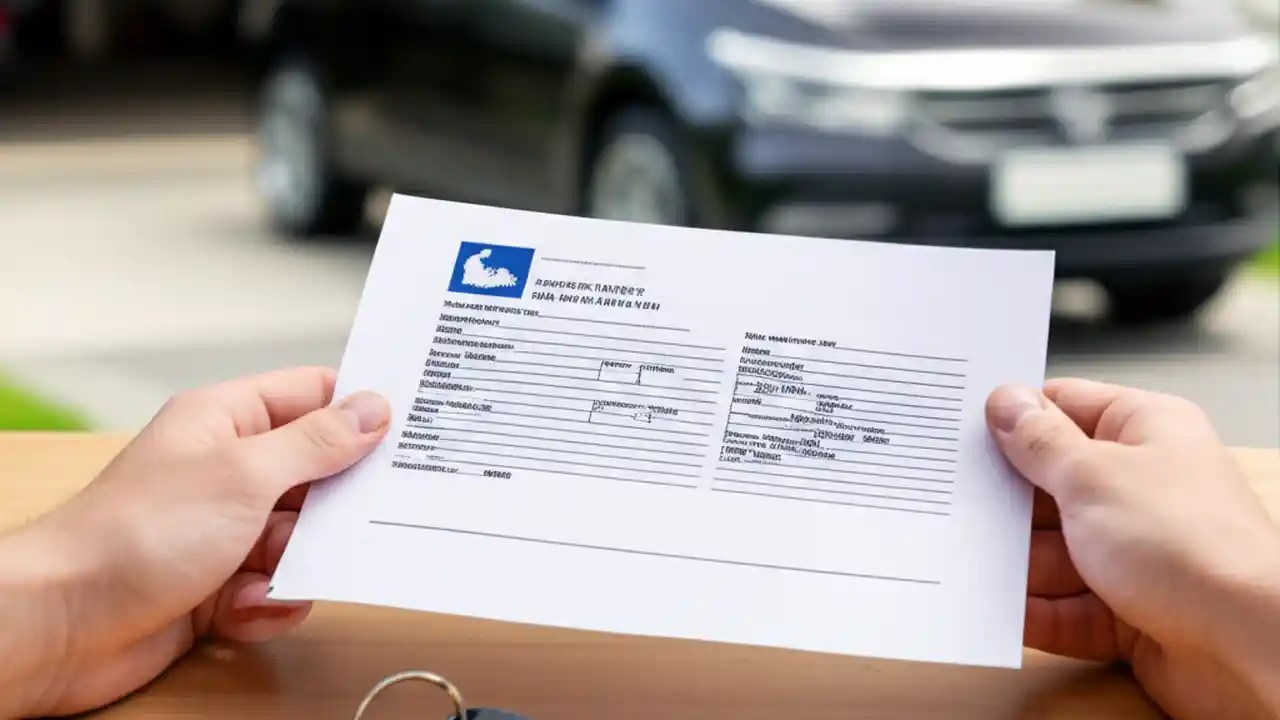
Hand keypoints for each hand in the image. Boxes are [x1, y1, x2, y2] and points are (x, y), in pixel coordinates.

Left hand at [0, 367, 389, 716]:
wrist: (66, 624)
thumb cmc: (135, 534)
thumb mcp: (245, 473)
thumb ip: (317, 442)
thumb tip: (371, 410)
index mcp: (228, 420)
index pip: (313, 396)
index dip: (360, 409)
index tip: (410, 427)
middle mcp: (230, 469)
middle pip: (318, 475)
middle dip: (335, 506)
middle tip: (358, 517)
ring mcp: (226, 527)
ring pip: (304, 538)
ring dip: (296, 562)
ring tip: (265, 570)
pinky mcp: (221, 581)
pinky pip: (280, 586)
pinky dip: (268, 601)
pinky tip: (237, 606)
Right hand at [988, 379, 1279, 719]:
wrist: (1251, 648)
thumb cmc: (1195, 548)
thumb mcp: (1093, 477)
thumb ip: (1040, 442)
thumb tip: (1007, 402)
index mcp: (1146, 433)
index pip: (1065, 408)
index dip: (1014, 419)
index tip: (961, 430)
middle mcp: (1142, 489)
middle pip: (1049, 486)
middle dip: (1005, 502)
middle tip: (954, 502)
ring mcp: (1135, 552)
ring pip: (1052, 552)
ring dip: (1015, 563)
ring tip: (971, 562)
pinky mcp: (1128, 611)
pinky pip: (1065, 607)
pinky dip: (1034, 611)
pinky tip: (1000, 610)